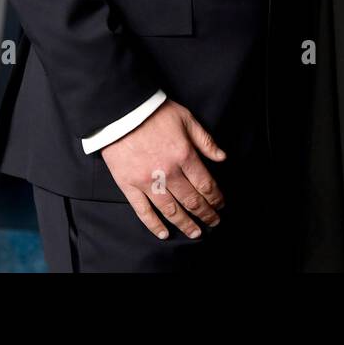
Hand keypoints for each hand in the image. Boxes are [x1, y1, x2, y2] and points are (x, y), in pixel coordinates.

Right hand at [100, 99, 225, 240]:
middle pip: (191, 200)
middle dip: (205, 214)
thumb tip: (222, 157)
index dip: (216, 198)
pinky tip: (164, 234)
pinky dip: (154, 225)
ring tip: (195, 232)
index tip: (220, 205)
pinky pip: (143, 211)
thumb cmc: (154, 112)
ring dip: (185, 224)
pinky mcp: (128, 185)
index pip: (205, 185)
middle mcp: (168, 172)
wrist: (120, 110)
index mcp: (184, 155)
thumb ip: (205, 140)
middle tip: (213, 223)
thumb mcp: (186, 118)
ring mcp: (147, 181)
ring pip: (170, 210)